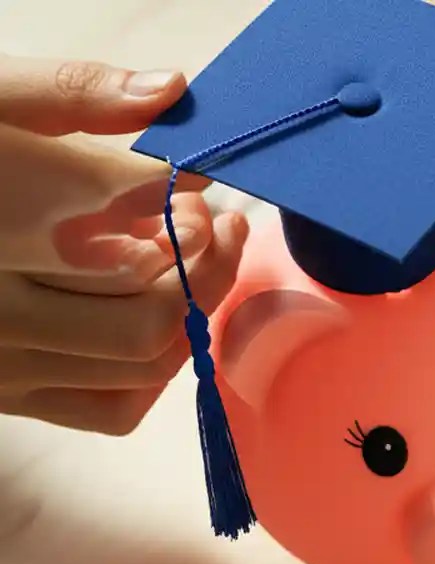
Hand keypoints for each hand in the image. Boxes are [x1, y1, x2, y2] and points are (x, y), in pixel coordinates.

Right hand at [0, 54, 247, 434]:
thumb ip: (71, 97)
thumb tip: (171, 89)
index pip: (111, 207)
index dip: (180, 198)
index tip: (203, 181)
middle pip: (148, 303)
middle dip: (204, 259)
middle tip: (217, 220)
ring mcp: (3, 361)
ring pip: (143, 355)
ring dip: (191, 305)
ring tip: (191, 257)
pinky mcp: (11, 395)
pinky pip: (113, 406)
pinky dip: (158, 364)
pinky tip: (158, 312)